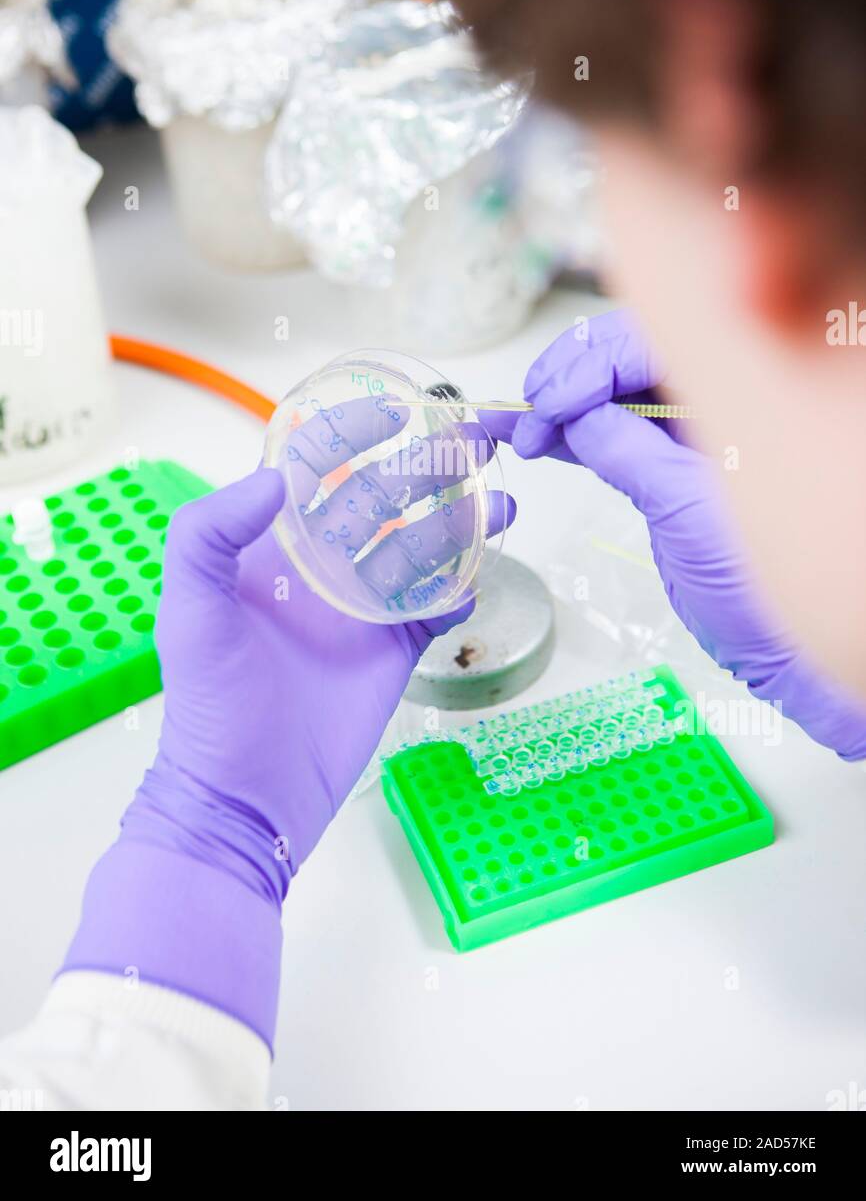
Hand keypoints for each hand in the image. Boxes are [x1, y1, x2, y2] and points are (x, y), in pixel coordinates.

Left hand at [63, 413, 512, 1044]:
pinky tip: (475, 580)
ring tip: (499, 506)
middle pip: (383, 500)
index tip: (394, 409)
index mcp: (272, 547)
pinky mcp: (394, 651)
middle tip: (472, 445)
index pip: (314, 471)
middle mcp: (322, 567)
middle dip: (426, 469)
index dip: (351, 434)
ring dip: (460, 523)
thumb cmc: (209, 704)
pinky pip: (437, 607)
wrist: (247, 798)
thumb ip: (210, 536)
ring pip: (422, 548)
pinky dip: (459, 589)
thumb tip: (274, 480)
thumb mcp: (190, 613)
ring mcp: (362, 609)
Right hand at [483, 309, 865, 759]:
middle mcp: (711, 405)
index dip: (594, 362)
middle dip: (569, 376)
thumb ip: (633, 454)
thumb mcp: (689, 511)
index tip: (552, 402)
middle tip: (531, 411)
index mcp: (736, 399)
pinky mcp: (658, 467)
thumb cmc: (755, 587)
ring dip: (556, 403)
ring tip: (509, 423)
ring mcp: (684, 435)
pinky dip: (565, 433)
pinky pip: (607, 432)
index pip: (653, 345)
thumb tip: (575, 415)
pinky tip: (526, 436)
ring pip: (610, 393)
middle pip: (627, 356)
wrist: (770, 647)